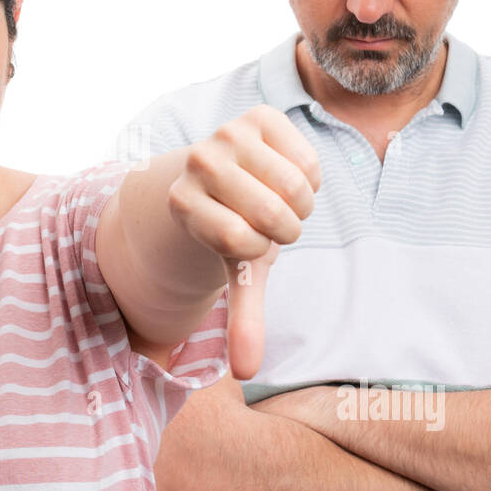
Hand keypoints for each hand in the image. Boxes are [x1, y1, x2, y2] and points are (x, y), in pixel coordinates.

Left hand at [167, 105, 320, 380]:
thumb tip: (246, 374)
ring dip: (299, 202)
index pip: (241, 243)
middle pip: (272, 215)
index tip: (242, 238)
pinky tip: (283, 170)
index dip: (256, 248)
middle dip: (283, 227)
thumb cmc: (233, 228)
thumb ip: (241, 319)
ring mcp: (225, 134)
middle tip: (265, 218)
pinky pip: (308, 161)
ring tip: (275, 195)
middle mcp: (197, 162)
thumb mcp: (238, 271)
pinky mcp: (258, 116)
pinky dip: (309, 173)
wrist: (226, 175)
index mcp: (182, 203)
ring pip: (297, 188)